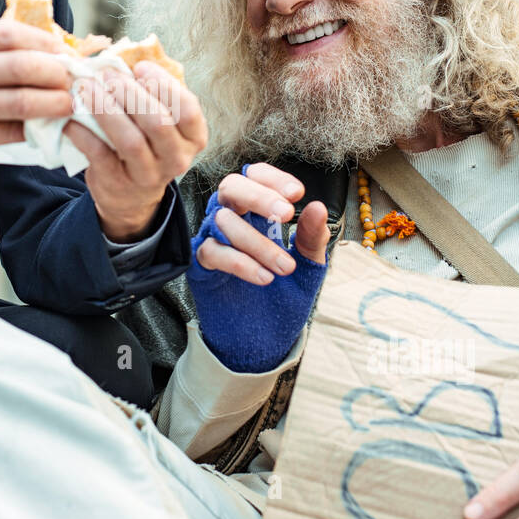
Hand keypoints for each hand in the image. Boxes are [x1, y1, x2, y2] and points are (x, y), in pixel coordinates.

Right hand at [0, 19, 72, 174]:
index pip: (11, 33)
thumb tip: (45, 50)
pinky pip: (8, 132)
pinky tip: (47, 128)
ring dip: (55, 104)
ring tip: (70, 105)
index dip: (47, 42)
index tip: (67, 52)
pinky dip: (34, 130)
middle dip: (58, 73)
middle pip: (21, 65)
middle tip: (76, 80)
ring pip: (20, 101)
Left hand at [63, 60, 206, 241]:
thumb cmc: (146, 145)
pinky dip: (84, 134)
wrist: (130, 195)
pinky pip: (101, 155)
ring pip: (130, 140)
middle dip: (130, 93)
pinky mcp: (119, 184)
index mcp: (194, 138)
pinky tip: (72, 118)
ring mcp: (149, 175)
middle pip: (157, 122)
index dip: (164, 84)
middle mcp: (177, 158)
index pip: (188, 108)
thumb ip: (152, 95)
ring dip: (105, 110)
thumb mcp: (159, 121)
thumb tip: (121, 60)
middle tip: (107, 74)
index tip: (139, 67)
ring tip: (87, 88)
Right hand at [186, 163, 330, 372]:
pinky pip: (212, 252)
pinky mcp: (201, 267)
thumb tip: (317, 207)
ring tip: (285, 268)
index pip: (255, 176)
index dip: (272, 179)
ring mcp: (214, 241)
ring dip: (258, 242)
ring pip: (222, 220)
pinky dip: (240, 263)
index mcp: (257, 212)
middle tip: (286, 214)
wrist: (264, 342)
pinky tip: (264, 278)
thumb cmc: (283, 298)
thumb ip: (312, 238)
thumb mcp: (308, 267)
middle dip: (259, 196)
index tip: (297, 194)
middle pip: (230, 186)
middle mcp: (233, 220)